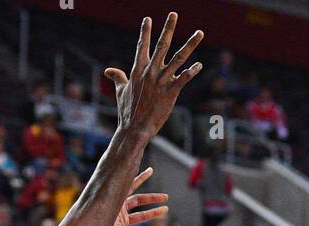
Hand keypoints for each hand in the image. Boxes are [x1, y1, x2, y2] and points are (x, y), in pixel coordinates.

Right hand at [103, 167, 168, 225]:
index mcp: (123, 222)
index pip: (142, 215)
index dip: (154, 212)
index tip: (166, 208)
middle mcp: (119, 211)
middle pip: (139, 200)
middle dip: (152, 197)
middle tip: (166, 196)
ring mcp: (114, 203)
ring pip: (130, 188)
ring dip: (141, 179)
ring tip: (151, 170)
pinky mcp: (110, 197)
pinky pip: (121, 184)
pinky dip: (127, 177)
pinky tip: (132, 168)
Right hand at [106, 14, 203, 144]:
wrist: (134, 129)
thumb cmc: (127, 111)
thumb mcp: (120, 91)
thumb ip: (117, 78)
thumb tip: (108, 71)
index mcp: (138, 70)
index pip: (142, 46)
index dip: (145, 32)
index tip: (148, 19)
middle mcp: (151, 72)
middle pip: (162, 45)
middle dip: (168, 28)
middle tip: (174, 14)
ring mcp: (161, 82)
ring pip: (178, 58)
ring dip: (190, 44)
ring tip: (200, 33)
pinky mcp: (170, 93)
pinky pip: (184, 79)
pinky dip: (192, 71)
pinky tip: (199, 65)